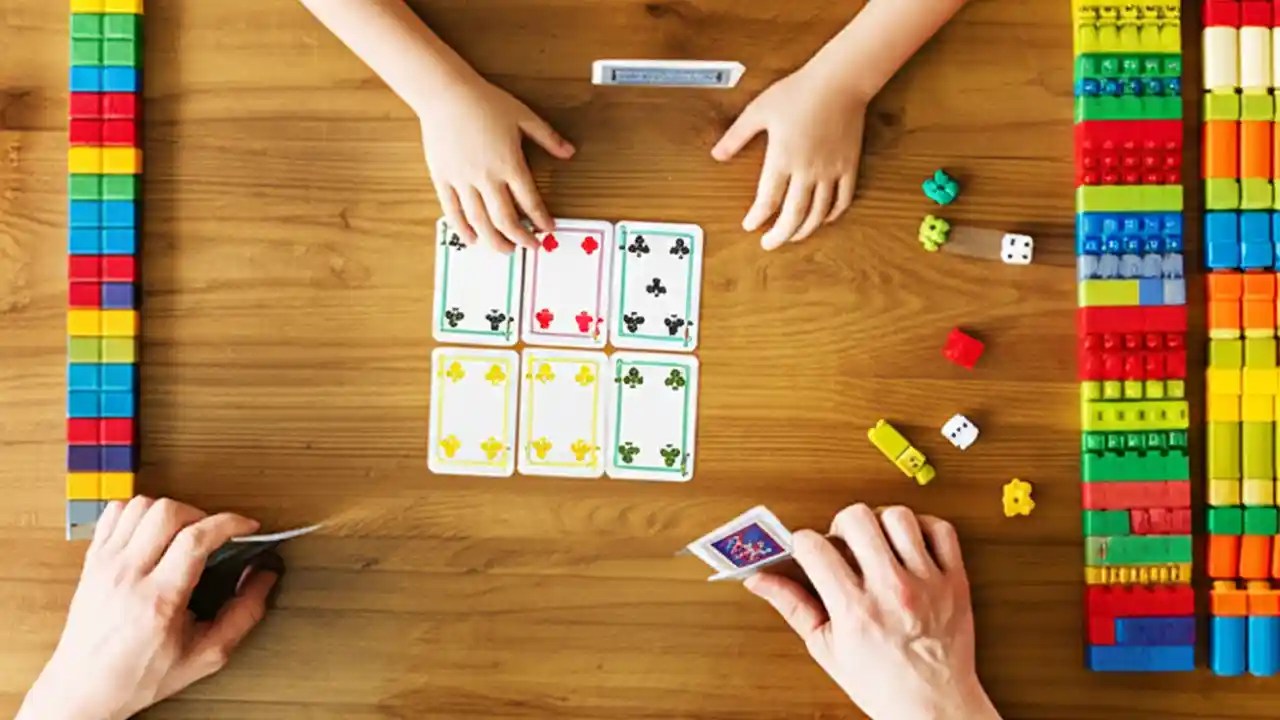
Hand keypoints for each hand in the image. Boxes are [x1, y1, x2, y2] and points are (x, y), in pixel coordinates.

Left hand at [17, 497, 279, 719]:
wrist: (86, 687)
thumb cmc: (141, 674)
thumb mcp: (206, 655)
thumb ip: (243, 614)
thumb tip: (262, 577)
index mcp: (158, 601)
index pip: (195, 539)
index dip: (229, 523)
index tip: (245, 525)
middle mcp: (128, 576)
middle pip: (168, 512)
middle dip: (201, 514)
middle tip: (211, 533)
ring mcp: (105, 565)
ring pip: (141, 506)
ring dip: (171, 510)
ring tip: (183, 531)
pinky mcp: (92, 561)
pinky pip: (114, 513)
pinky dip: (139, 511)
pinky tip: (152, 529)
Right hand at [418, 74, 574, 253]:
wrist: (445, 93)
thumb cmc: (484, 102)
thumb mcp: (523, 116)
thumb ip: (548, 137)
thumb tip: (569, 152)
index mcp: (509, 163)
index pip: (530, 201)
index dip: (541, 219)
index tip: (548, 229)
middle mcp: (486, 176)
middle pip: (506, 219)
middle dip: (521, 238)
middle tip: (530, 246)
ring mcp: (462, 180)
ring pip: (480, 221)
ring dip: (495, 240)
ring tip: (506, 249)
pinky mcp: (443, 179)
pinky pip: (453, 211)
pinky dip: (463, 229)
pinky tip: (472, 239)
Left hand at [712, 65, 867, 250]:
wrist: (839, 80)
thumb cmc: (798, 91)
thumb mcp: (758, 110)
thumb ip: (736, 136)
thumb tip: (717, 155)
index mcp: (783, 158)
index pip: (767, 200)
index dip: (757, 218)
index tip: (750, 225)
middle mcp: (807, 170)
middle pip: (793, 216)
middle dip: (779, 235)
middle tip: (769, 244)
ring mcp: (830, 170)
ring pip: (818, 213)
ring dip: (804, 230)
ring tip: (793, 236)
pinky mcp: (848, 166)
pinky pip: (843, 199)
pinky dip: (832, 214)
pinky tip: (823, 219)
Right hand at [745, 505, 999, 719]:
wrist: (935, 707)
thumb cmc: (881, 683)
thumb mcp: (825, 648)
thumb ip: (791, 606)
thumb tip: (758, 578)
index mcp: (854, 610)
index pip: (813, 546)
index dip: (802, 542)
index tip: (807, 551)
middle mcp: (891, 591)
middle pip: (856, 517)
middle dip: (840, 525)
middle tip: (843, 546)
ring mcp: (927, 583)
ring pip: (898, 516)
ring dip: (881, 524)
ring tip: (877, 546)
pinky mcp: (955, 580)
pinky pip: (941, 529)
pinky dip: (923, 528)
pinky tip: (909, 547)